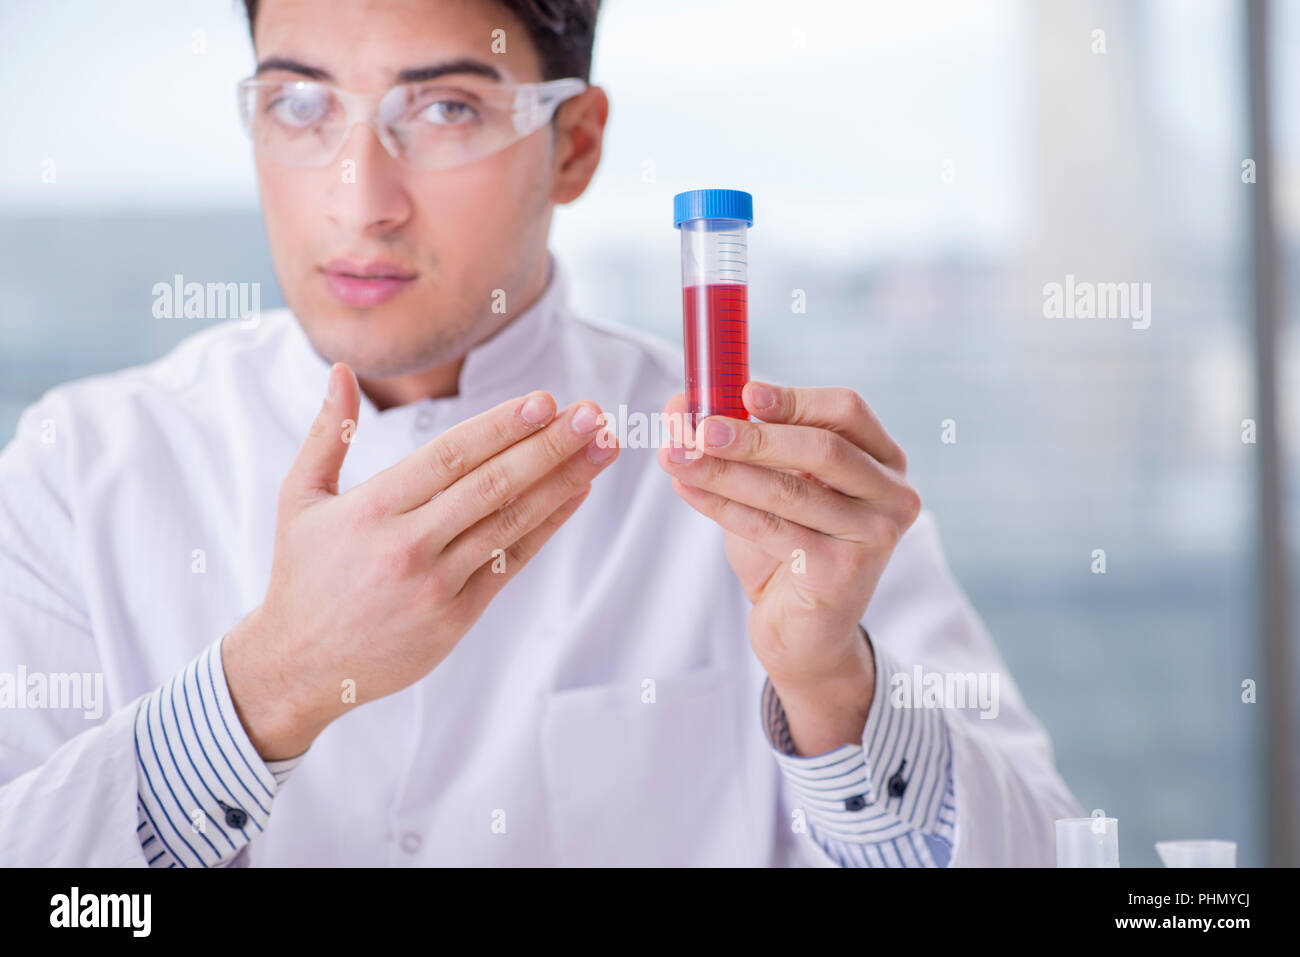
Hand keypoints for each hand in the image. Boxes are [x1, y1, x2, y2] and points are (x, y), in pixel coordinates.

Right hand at [225, 362, 618, 758]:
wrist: (300, 666)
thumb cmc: (303, 575)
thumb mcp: (299, 499)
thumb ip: (328, 434)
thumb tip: (344, 371)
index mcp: (372, 509)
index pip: (450, 457)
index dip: (501, 427)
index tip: (546, 400)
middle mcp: (408, 545)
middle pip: (492, 485)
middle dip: (549, 446)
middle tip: (593, 414)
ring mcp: (436, 584)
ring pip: (510, 522)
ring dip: (563, 481)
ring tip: (602, 447)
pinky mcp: (456, 616)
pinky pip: (511, 562)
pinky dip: (547, 526)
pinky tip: (576, 493)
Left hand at [657, 382, 919, 752]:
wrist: (803, 633)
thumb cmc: (790, 547)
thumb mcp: (774, 484)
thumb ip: (743, 443)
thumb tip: (682, 407)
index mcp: (883, 460)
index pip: (847, 411)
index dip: (794, 398)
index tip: (743, 392)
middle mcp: (892, 495)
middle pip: (822, 449)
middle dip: (753, 436)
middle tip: (698, 429)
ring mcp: (874, 536)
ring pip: (790, 491)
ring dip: (726, 471)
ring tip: (676, 456)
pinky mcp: (844, 573)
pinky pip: (773, 530)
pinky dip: (723, 506)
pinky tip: (688, 490)